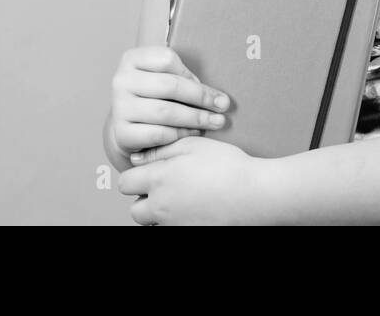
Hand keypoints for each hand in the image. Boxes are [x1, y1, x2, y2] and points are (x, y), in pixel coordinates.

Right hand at [108, 45, 230, 162]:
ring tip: (215, 122)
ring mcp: (120, 107)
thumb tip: (217, 97)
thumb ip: (182, 79)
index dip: (192, 75)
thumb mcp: (162, 79)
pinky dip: (180, 135)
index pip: (167, 59)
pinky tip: (194, 134)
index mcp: (132, 59)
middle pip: (169, 85)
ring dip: (196, 118)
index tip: (210, 89)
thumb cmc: (153, 99)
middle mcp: (121, 81)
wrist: (127, 128)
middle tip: (223, 106)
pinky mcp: (122, 133)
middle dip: (201, 97)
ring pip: (165, 111)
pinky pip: (158, 134)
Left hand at [118, 135, 270, 225]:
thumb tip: (137, 159)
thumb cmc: (227, 166)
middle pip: (135, 210)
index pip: (125, 183)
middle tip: (164, 186)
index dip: (135, 175)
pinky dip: (176, 221)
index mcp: (158, 180)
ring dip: (158, 212)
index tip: (148, 171)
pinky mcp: (188, 233)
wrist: (255, 193)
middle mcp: (161, 207)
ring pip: (152, 223)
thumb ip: (160, 151)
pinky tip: (193, 208)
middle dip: (144, 199)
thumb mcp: (192, 146)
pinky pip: (172, 228)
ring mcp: (174, 225)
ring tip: (180, 198)